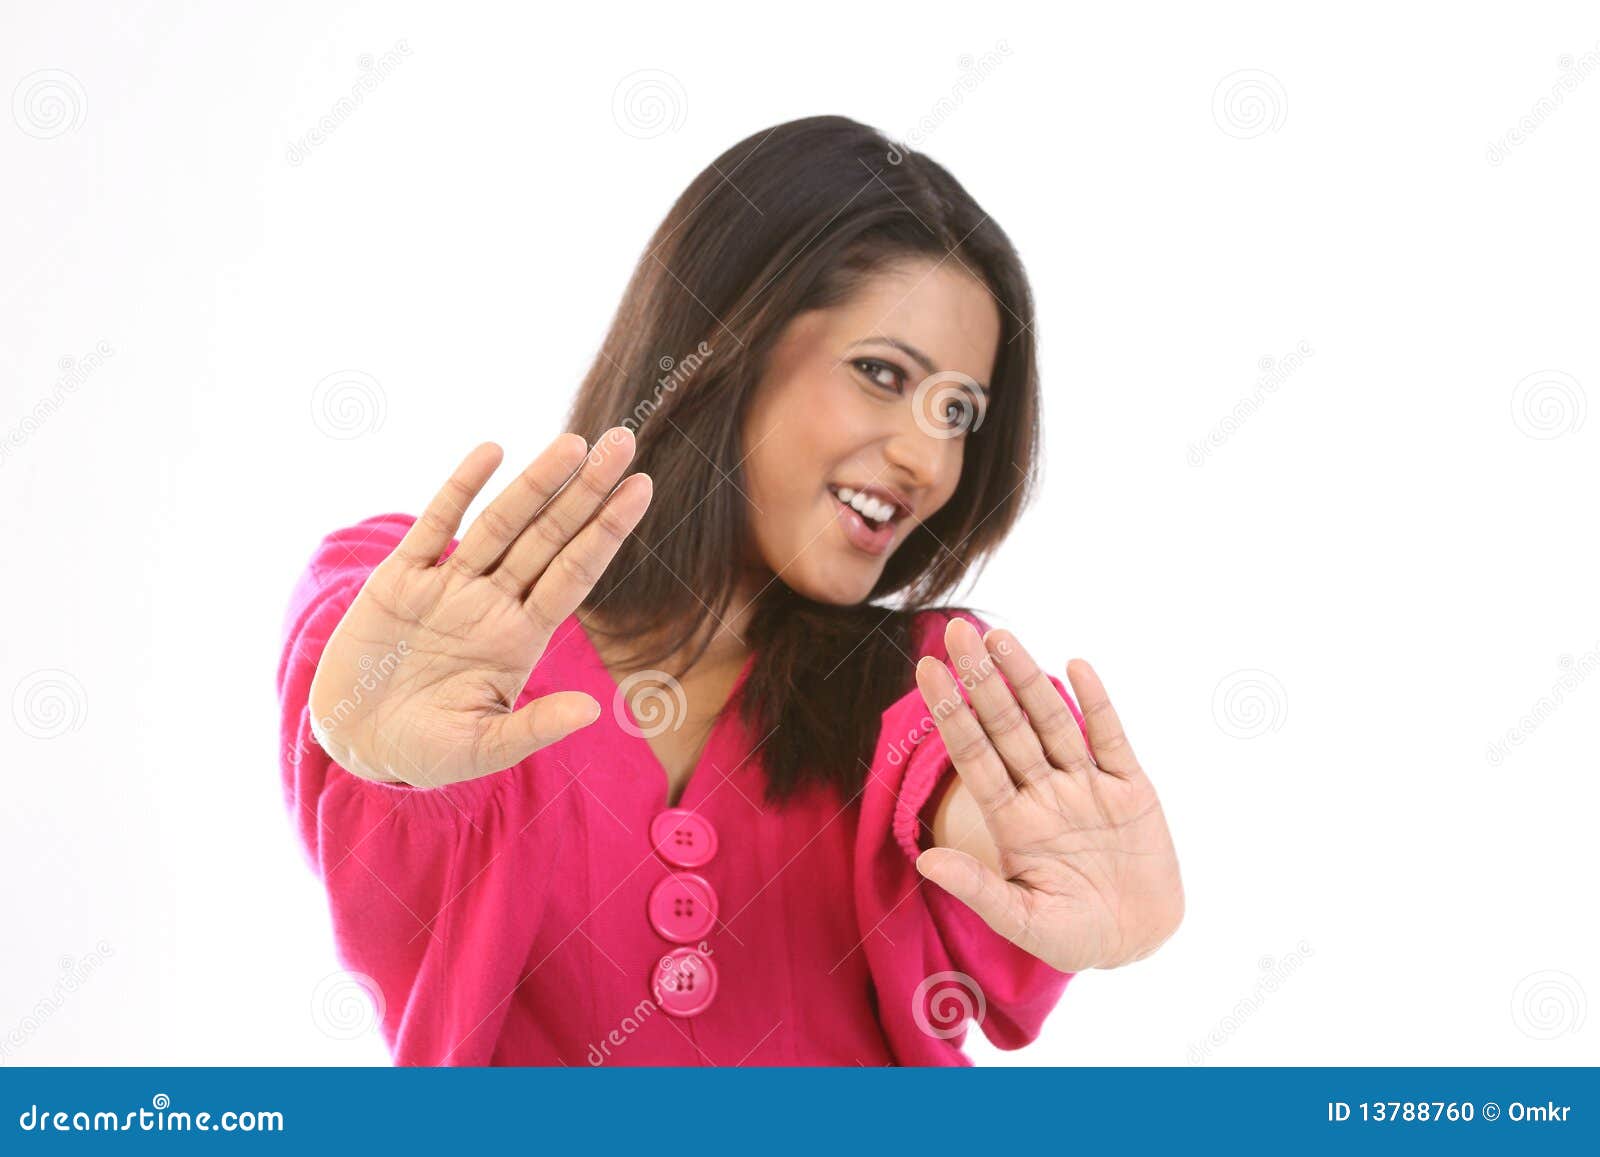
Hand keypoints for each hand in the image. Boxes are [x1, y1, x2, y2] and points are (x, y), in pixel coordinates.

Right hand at [307, 428, 650, 787]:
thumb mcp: (483, 748)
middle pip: (549, 537)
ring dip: (536, 482)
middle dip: (586, 491)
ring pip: (501, 524)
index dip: (607, 532)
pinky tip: (492, 452)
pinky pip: (436, 526)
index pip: (575, 574)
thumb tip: (592, 711)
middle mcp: (493, 603)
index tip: (642, 489)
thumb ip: (533, 727)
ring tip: (575, 442)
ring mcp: (449, 587)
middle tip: (623, 440)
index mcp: (521, 638)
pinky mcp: (400, 580)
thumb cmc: (427, 751)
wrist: (355, 743)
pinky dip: (461, 488)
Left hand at [912, 618, 1183, 971]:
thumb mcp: (1024, 922)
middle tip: (956, 630)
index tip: (925, 670)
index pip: (973, 755)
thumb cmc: (1074, 934)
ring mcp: (1087, 787)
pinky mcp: (1132, 790)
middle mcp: (1044, 793)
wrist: (1141, 942)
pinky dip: (1096, 706)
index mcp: (1012, 821)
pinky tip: (1076, 668)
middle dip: (982, 679)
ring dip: (1028, 679)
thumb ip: (979, 890)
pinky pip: (1110, 740)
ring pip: (1052, 722)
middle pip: (1007, 726)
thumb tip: (924, 861)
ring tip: (1002, 636)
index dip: (950, 713)